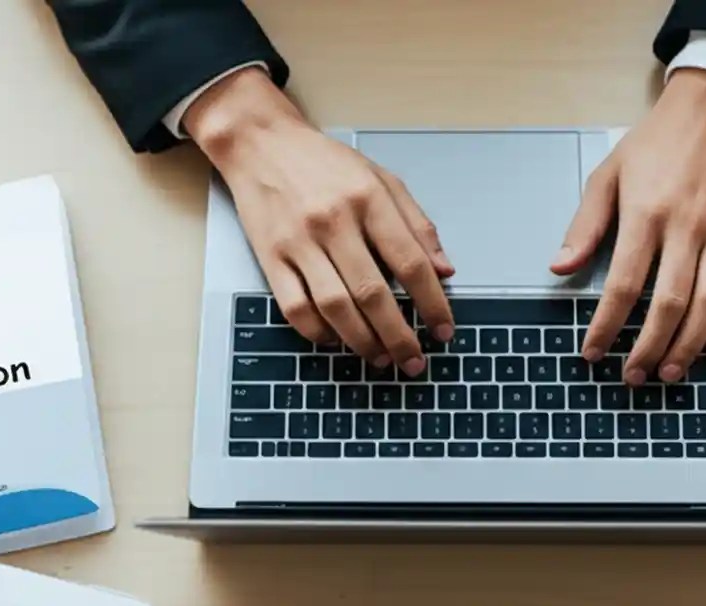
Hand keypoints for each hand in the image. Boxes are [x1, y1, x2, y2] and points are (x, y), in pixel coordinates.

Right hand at [184, 68, 454, 375]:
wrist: (260, 143)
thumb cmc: (324, 163)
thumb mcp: (382, 178)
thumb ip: (417, 224)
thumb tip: (445, 269)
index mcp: (369, 199)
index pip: (411, 262)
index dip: (433, 303)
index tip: (444, 330)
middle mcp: (334, 221)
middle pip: (373, 293)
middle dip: (399, 335)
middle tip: (414, 361)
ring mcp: (299, 242)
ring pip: (335, 307)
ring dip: (362, 341)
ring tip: (381, 359)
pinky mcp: (270, 257)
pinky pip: (295, 307)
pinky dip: (318, 332)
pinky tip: (337, 340)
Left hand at [551, 68, 705, 385]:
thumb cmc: (655, 143)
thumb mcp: (607, 174)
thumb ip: (585, 226)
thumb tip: (559, 267)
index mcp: (646, 213)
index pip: (623, 283)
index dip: (607, 324)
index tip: (593, 351)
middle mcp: (686, 227)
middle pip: (669, 302)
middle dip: (650, 347)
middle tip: (632, 375)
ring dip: (689, 344)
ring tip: (670, 373)